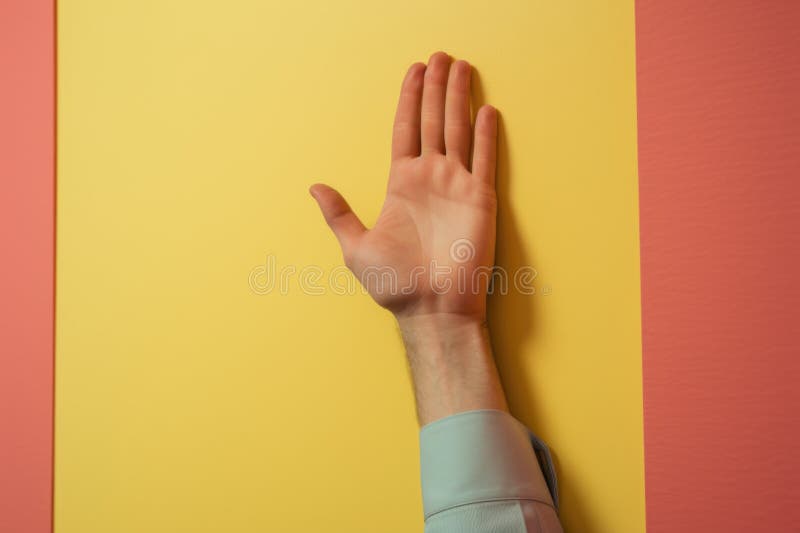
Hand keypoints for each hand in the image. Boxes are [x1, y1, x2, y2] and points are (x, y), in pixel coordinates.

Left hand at [310, 52, 497, 323]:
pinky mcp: (480, 200)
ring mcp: (456, 186)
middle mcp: (430, 178)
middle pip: (433, 121)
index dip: (409, 99)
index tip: (413, 70)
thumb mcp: (355, 247)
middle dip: (435, 87)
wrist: (431, 309)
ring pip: (458, 131)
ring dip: (459, 98)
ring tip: (461, 68)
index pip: (406, 130)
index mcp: (402, 184)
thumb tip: (315, 187)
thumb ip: (339, 214)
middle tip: (440, 56)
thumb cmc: (395, 284)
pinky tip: (486, 111)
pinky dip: (485, 135)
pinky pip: (484, 160)